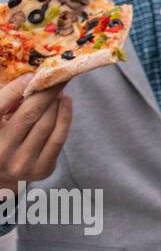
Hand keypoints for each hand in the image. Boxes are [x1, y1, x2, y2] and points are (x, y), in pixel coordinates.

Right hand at [0, 75, 71, 192]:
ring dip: (56, 102)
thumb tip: (29, 78)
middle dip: (46, 91)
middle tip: (57, 75)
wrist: (1, 175)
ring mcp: (22, 163)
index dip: (15, 89)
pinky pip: (59, 137)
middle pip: (29, 113)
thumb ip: (5, 101)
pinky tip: (65, 102)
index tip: (32, 75)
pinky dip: (65, 115)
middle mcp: (1, 151)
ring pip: (47, 123)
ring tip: (58, 89)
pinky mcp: (42, 169)